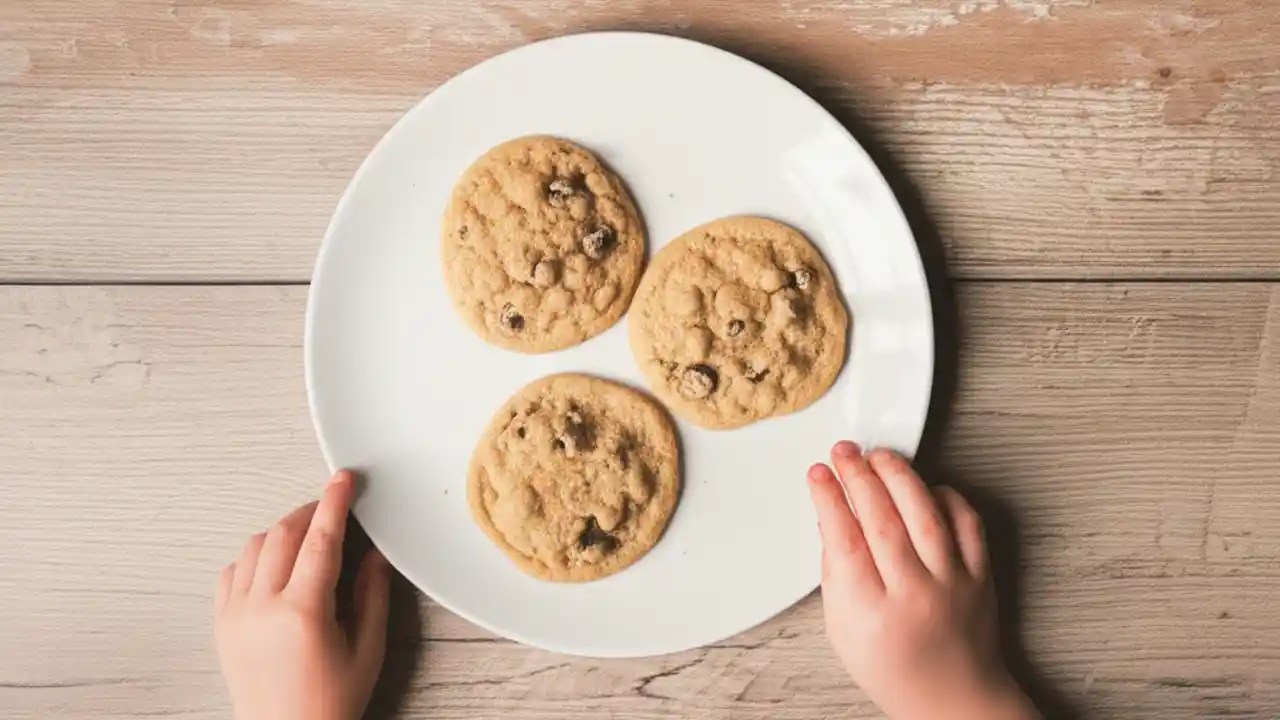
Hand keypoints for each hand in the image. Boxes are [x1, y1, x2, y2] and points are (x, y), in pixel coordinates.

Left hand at [215, 470, 390, 719]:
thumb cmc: (329, 703)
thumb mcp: (367, 650)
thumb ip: (372, 595)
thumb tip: (375, 553)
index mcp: (303, 613)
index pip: (321, 539)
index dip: (335, 502)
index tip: (344, 479)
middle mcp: (263, 609)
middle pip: (285, 533)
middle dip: (311, 511)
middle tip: (333, 506)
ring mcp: (236, 616)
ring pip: (254, 547)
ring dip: (283, 532)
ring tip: (308, 538)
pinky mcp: (221, 626)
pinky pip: (232, 572)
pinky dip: (254, 558)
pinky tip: (275, 565)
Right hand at [807, 442, 1038, 719]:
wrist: (953, 700)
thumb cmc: (894, 669)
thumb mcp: (842, 631)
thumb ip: (834, 575)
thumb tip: (830, 520)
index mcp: (871, 613)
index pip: (845, 540)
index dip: (829, 499)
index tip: (819, 474)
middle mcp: (914, 594)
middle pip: (883, 520)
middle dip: (858, 476)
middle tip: (844, 453)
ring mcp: (952, 583)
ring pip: (925, 514)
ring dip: (898, 476)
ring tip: (878, 456)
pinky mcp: (981, 576)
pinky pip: (967, 524)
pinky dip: (947, 497)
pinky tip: (925, 485)